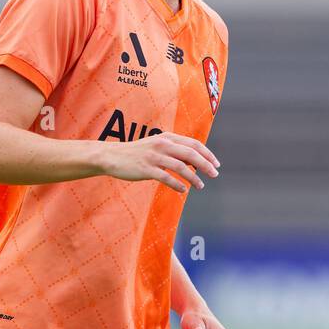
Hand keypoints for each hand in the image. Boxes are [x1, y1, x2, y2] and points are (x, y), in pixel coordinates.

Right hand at [98, 131, 219, 193]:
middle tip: (215, 174)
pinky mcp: (146, 169)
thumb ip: (173, 150)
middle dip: (206, 165)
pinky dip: (178, 185)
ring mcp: (154, 156)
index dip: (207, 153)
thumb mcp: (156, 145)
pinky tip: (183, 190)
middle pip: (191, 154)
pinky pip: (166, 178)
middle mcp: (162, 144)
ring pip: (181, 167)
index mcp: (167, 137)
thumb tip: (192, 161)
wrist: (112, 156)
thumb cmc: (136, 153)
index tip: (216, 163)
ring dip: (193, 178)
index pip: (193, 144)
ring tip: (201, 186)